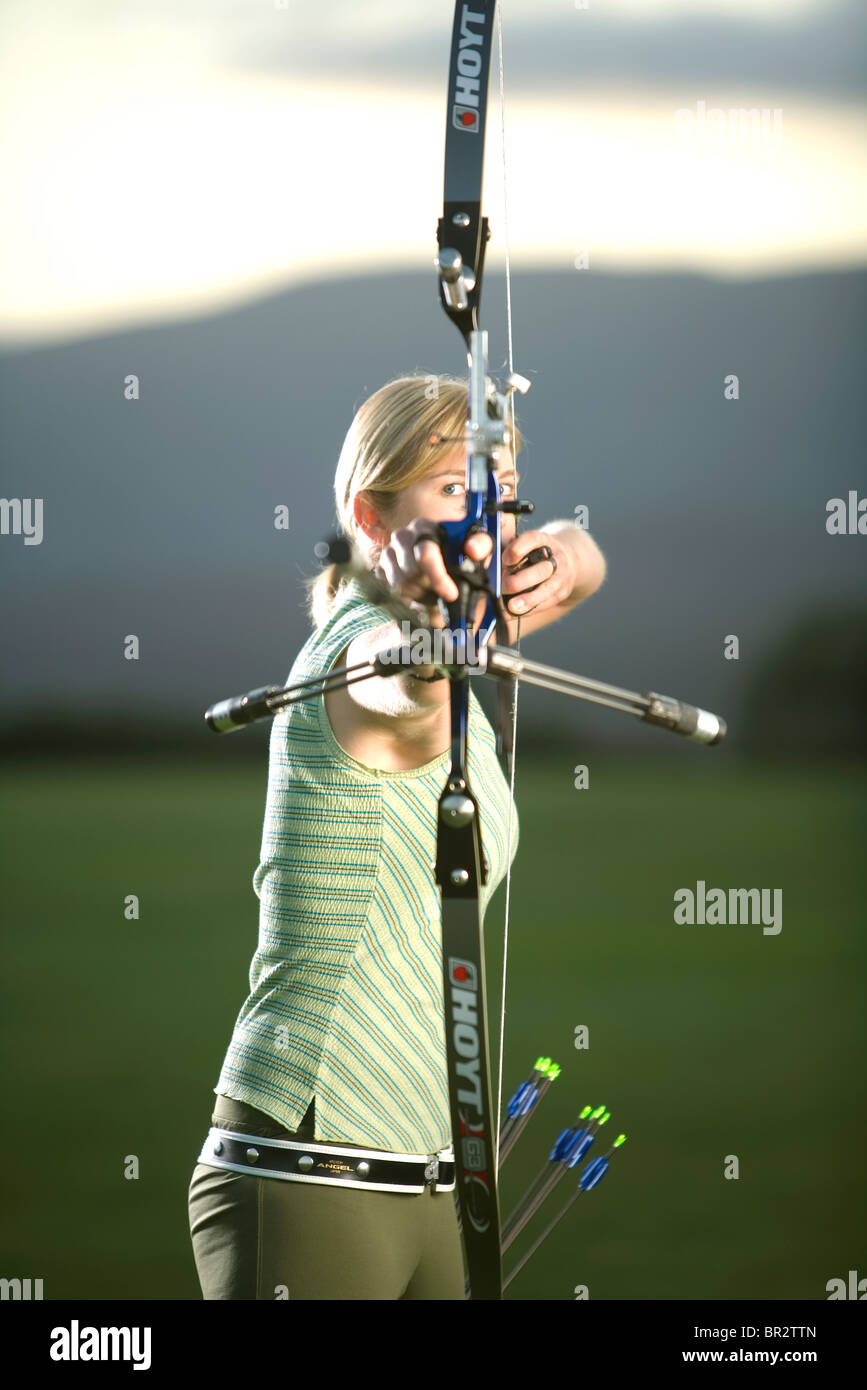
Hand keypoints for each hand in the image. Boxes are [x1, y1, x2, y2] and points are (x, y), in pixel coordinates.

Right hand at [374, 518, 493, 626]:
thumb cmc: (463, 556)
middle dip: (429, 589)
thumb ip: (481, 545)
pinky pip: (390, 590)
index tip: (451, 594)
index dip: (438, 577)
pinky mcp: (381, 568)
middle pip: (409, 572)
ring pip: (399, 584)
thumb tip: (471, 550)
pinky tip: (422, 597)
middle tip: (444, 597)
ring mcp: (389, 552)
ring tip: (435, 598)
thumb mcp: (479, 549)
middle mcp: (402, 536)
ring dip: (420, 597)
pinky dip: (408, 600)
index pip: (425, 553)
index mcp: (424, 526)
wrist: (448, 567)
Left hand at [499, 530, 566, 614]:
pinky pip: (546, 604)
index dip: (517, 550)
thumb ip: (505, 541)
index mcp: (544, 540)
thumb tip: (487, 538)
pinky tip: (514, 612)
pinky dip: (529, 609)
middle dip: (519, 580)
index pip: (533, 540)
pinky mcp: (562, 593)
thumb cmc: (534, 552)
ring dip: (528, 599)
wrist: (566, 560)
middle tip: (501, 587)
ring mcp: (562, 576)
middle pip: (541, 570)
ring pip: (547, 589)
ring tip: (511, 606)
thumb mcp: (522, 542)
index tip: (504, 560)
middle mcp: (556, 557)